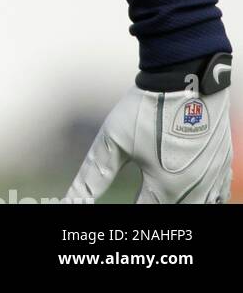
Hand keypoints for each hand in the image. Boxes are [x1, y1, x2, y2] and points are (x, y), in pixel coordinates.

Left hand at [65, 54, 231, 203]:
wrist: (185, 79)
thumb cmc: (147, 109)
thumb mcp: (113, 140)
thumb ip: (94, 175)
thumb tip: (71, 201)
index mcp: (165, 189)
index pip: (143, 215)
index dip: (128, 213)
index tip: (119, 208)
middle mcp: (194, 190)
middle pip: (170, 212)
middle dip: (153, 206)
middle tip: (139, 196)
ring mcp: (213, 178)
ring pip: (199, 207)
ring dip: (179, 204)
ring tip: (160, 196)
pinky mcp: (223, 163)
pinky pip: (219, 195)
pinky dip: (206, 198)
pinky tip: (191, 193)